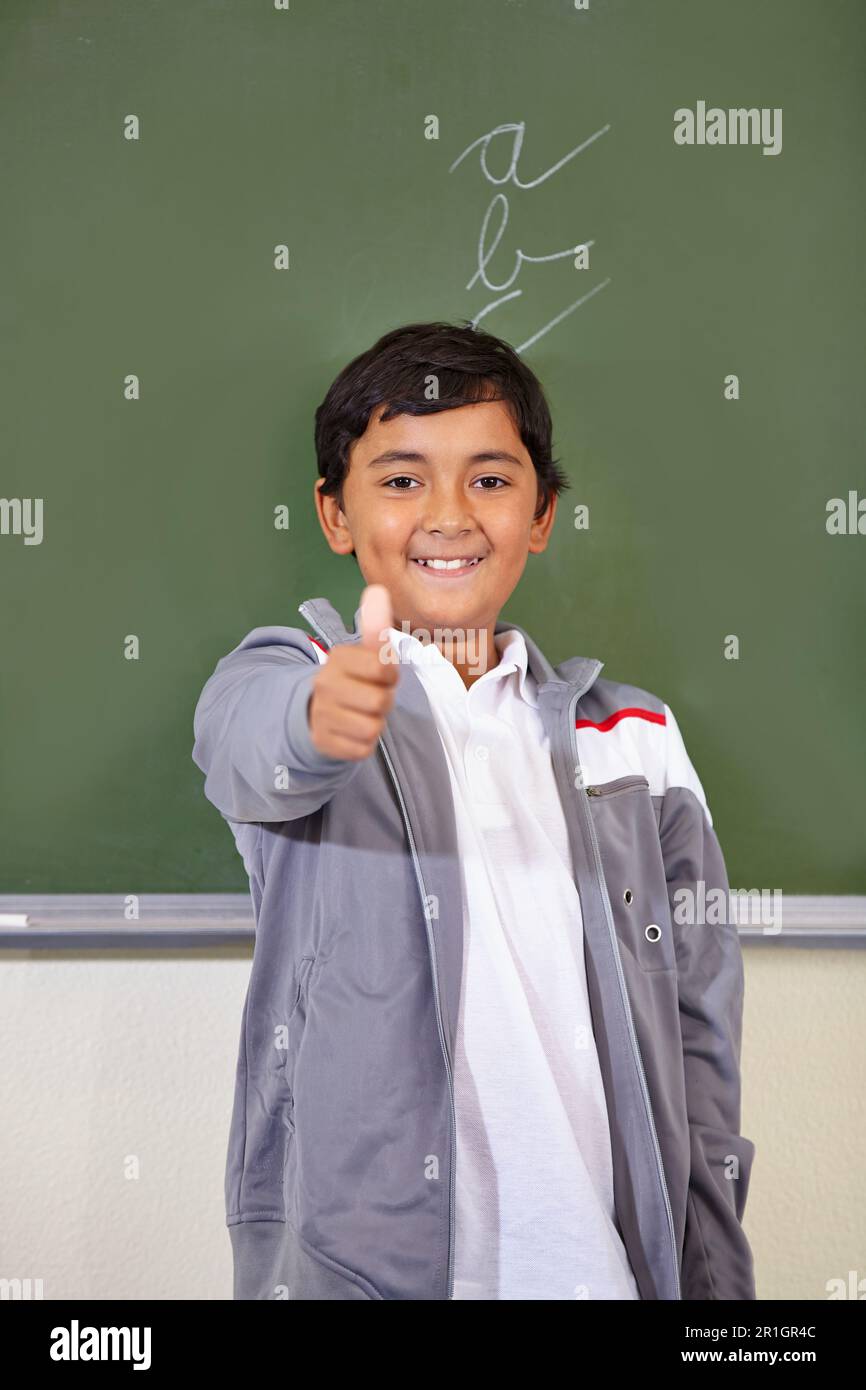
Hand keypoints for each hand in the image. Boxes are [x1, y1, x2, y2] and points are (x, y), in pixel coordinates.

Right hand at [307, 584, 398, 760]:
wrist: (316, 712)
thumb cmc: (353, 679)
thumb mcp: (364, 652)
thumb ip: (374, 625)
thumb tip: (377, 589)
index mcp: (338, 658)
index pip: (382, 669)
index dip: (390, 676)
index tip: (381, 676)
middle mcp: (325, 685)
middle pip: (380, 702)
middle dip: (383, 702)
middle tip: (372, 697)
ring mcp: (321, 715)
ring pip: (372, 728)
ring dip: (375, 724)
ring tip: (362, 714)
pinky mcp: (323, 742)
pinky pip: (361, 748)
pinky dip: (363, 744)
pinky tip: (352, 732)